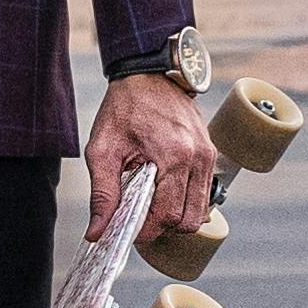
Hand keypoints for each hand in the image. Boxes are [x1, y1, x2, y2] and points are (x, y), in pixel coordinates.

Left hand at [84, 73, 214, 237]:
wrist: (147, 74)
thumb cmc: (123, 108)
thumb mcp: (102, 150)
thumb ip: (102, 194)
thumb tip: (97, 232)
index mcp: (174, 156)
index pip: (168, 216)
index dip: (146, 231)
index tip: (128, 230)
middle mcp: (198, 158)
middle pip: (188, 220)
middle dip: (163, 226)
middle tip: (139, 218)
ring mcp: (208, 156)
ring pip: (199, 211)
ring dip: (175, 215)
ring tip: (150, 202)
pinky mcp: (210, 153)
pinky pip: (202, 192)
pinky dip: (185, 200)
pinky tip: (162, 189)